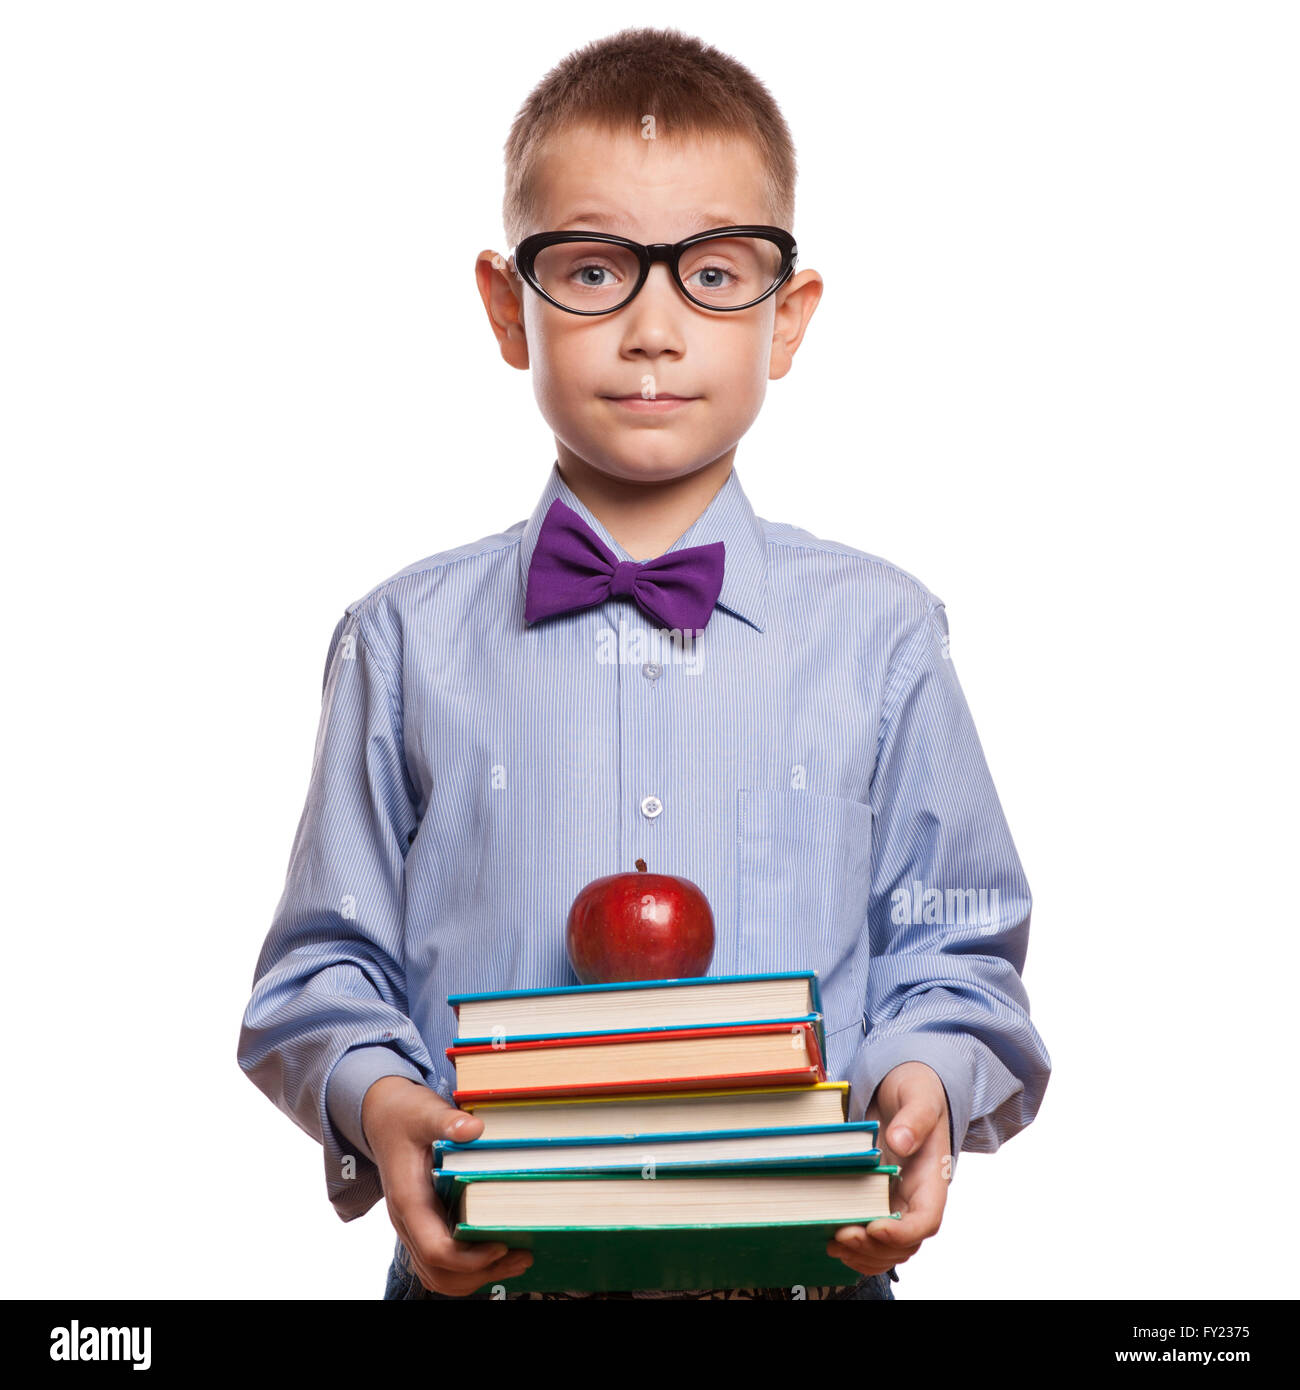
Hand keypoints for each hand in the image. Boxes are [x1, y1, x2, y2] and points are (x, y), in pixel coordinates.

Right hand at [362, 1075, 533, 1294]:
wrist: (382, 1117)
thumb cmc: (405, 1116)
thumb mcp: (424, 1112)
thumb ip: (446, 1121)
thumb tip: (474, 1128)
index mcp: (409, 1199)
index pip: (436, 1249)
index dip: (470, 1257)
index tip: (502, 1245)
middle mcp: (408, 1221)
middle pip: (440, 1272)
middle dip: (482, 1273)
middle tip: (523, 1257)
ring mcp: (414, 1226)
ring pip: (439, 1274)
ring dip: (477, 1276)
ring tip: (517, 1260)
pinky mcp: (424, 1224)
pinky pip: (441, 1262)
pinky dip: (468, 1268)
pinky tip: (497, 1252)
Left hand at [826, 1060, 951, 1277]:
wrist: (907, 1089)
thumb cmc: (917, 1092)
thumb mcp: (919, 1096)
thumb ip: (914, 1119)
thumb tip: (900, 1140)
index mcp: (932, 1177)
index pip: (927, 1219)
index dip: (903, 1231)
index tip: (875, 1227)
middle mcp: (917, 1197)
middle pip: (906, 1243)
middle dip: (875, 1247)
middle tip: (842, 1236)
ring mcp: (898, 1201)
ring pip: (889, 1248)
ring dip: (864, 1254)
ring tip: (834, 1244)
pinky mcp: (878, 1199)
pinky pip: (874, 1237)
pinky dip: (857, 1248)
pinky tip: (834, 1241)